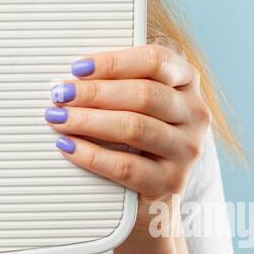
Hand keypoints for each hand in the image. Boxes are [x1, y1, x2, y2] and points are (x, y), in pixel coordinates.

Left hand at [44, 42, 211, 231]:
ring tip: (59, 118)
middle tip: (61, 95)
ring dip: (89, 121)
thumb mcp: (135, 101)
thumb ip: (114, 83)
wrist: (153, 192)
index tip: (79, 68)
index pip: (156, 61)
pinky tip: (68, 146)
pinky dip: (91, 155)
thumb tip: (69, 79)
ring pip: (135, 128)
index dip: (115, 62)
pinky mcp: (171, 182)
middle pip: (144, 94)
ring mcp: (186, 150)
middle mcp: (194, 114)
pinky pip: (126, 166)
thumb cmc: (136, 135)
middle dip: (95, 93)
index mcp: (186, 82)